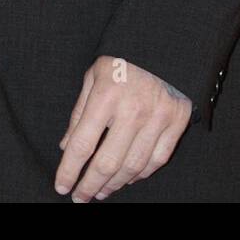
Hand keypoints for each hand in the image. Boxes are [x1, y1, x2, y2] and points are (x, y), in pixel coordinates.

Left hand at [55, 56, 192, 201]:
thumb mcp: (94, 75)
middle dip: (90, 186)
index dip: (69, 170)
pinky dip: (141, 174)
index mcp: (106, 96)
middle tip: (80, 197)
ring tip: (101, 192)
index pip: (82, 144)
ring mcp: (158, 117)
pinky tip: (128, 178)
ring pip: (133, 167)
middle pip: (107, 163)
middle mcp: (132, 110)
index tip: (61, 186)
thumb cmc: (123, 58)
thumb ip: (79, 112)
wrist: (165, 42)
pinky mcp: (177, 121)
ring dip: (114, 185)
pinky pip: (158, 159)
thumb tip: (66, 147)